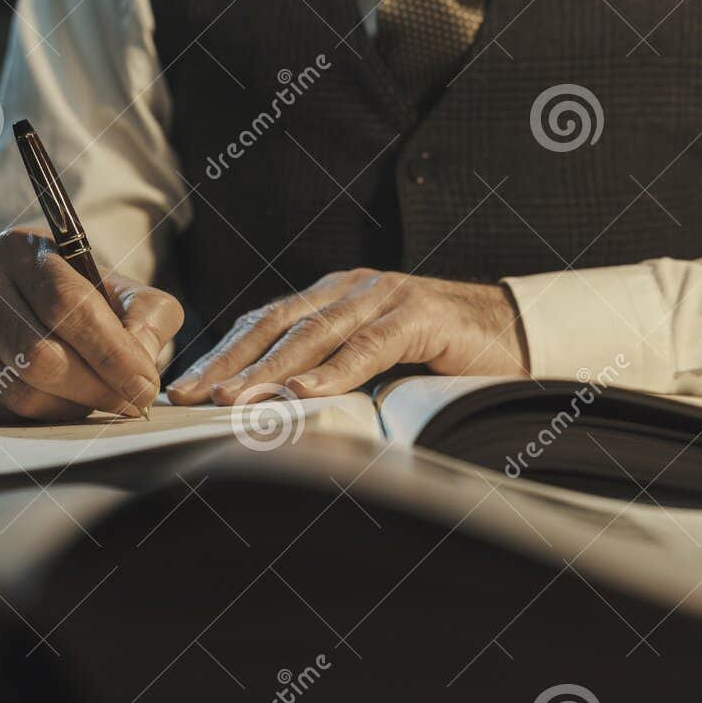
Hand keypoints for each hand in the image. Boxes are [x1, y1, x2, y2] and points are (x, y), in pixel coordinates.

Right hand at [0, 228, 183, 420]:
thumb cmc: (68, 298)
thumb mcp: (113, 289)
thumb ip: (148, 314)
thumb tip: (143, 359)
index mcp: (23, 250)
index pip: (70, 305)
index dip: (112, 353)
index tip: (145, 387)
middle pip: (43, 357)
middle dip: (98, 389)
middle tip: (131, 405)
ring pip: (22, 392)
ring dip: (72, 408)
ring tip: (96, 401)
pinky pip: (0, 411)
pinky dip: (41, 419)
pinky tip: (57, 403)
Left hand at [165, 269, 528, 404]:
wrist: (518, 335)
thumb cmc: (443, 356)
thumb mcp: (374, 364)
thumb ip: (331, 374)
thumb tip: (272, 413)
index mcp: (334, 296)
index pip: (264, 323)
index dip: (222, 355)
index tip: (183, 390)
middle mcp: (352, 289)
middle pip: (276, 325)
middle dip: (228, 363)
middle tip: (189, 397)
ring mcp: (385, 297)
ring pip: (314, 335)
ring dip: (268, 371)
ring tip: (233, 401)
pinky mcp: (420, 316)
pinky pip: (369, 346)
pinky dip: (334, 372)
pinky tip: (304, 394)